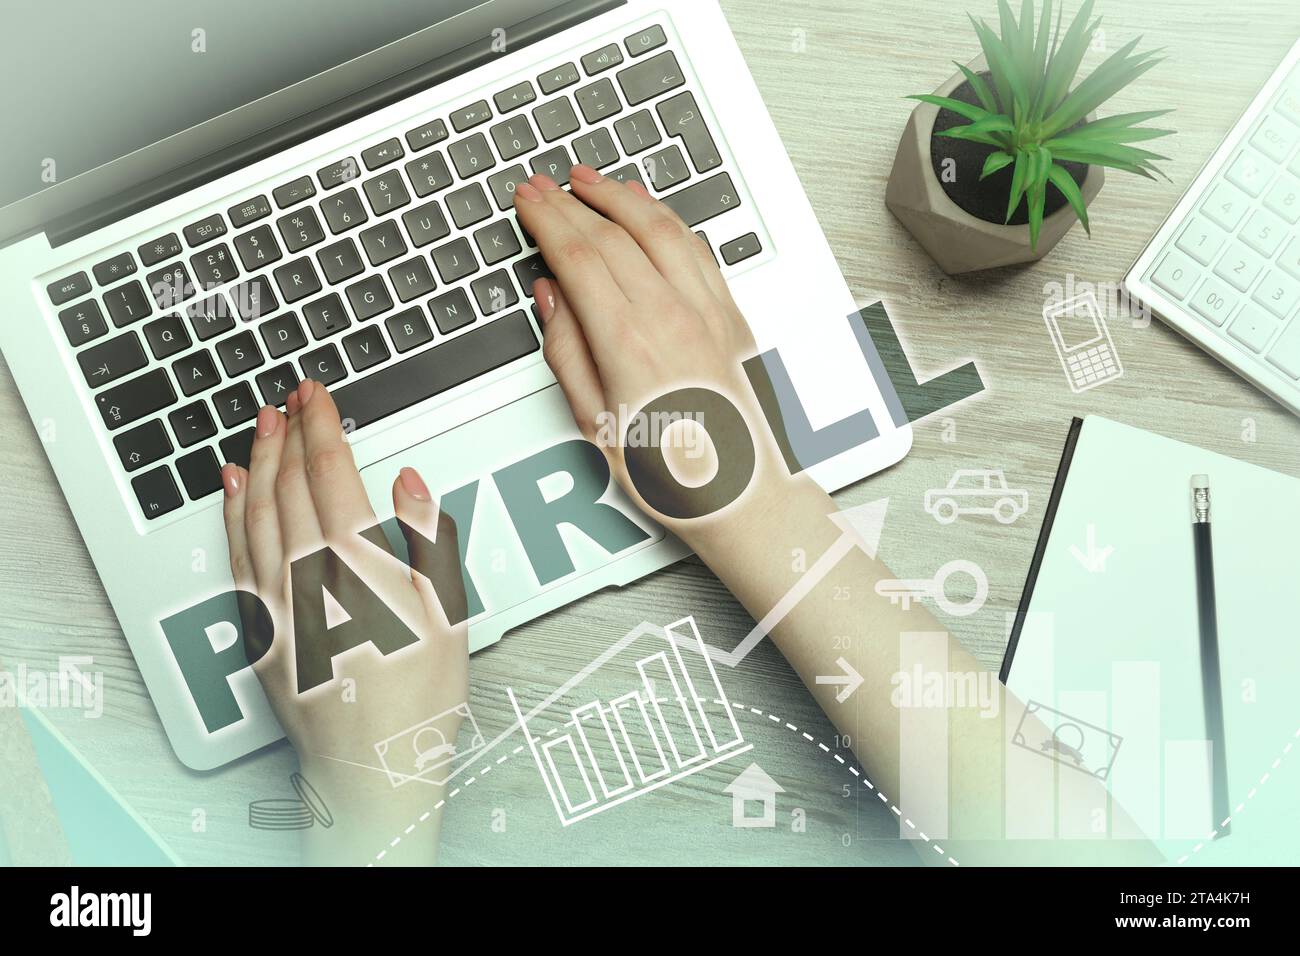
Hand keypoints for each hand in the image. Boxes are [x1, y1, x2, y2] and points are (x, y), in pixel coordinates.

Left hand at [219, 380, 467, 864]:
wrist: (369, 765)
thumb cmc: (416, 698)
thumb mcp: (448, 613)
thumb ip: (426, 538)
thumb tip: (409, 483)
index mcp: (357, 564)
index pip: (330, 473)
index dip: (321, 426)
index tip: (316, 396)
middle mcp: (307, 575)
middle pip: (287, 484)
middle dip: (287, 433)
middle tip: (288, 399)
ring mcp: (275, 600)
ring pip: (256, 512)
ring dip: (259, 463)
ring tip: (261, 429)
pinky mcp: (257, 626)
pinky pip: (238, 552)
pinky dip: (233, 513)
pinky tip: (235, 492)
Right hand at [513, 166, 790, 539]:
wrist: (743, 495)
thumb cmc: (673, 475)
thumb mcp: (595, 425)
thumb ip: (567, 353)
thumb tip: (551, 299)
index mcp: (629, 342)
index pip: (578, 256)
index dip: (546, 220)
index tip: (527, 201)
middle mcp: (673, 316)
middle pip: (613, 234)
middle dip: (571, 201)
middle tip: (543, 185)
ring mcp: (709, 312)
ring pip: (660, 228)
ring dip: (620, 196)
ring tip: (591, 180)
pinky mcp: (732, 317)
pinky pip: (698, 248)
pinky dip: (667, 218)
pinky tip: (650, 210)